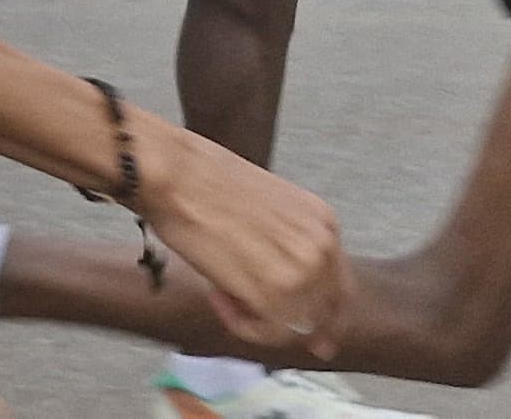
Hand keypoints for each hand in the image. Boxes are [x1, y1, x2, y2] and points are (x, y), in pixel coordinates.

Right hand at [136, 121, 352, 358]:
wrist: (172, 173)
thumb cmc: (200, 182)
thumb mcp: (266, 209)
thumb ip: (285, 247)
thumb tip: (286, 288)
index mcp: (323, 222)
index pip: (338, 287)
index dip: (322, 316)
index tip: (312, 337)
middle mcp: (322, 247)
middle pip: (324, 314)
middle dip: (291, 325)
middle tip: (257, 325)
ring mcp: (303, 271)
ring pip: (294, 328)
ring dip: (258, 322)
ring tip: (223, 293)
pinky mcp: (275, 293)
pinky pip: (267, 333)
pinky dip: (241, 326)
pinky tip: (217, 296)